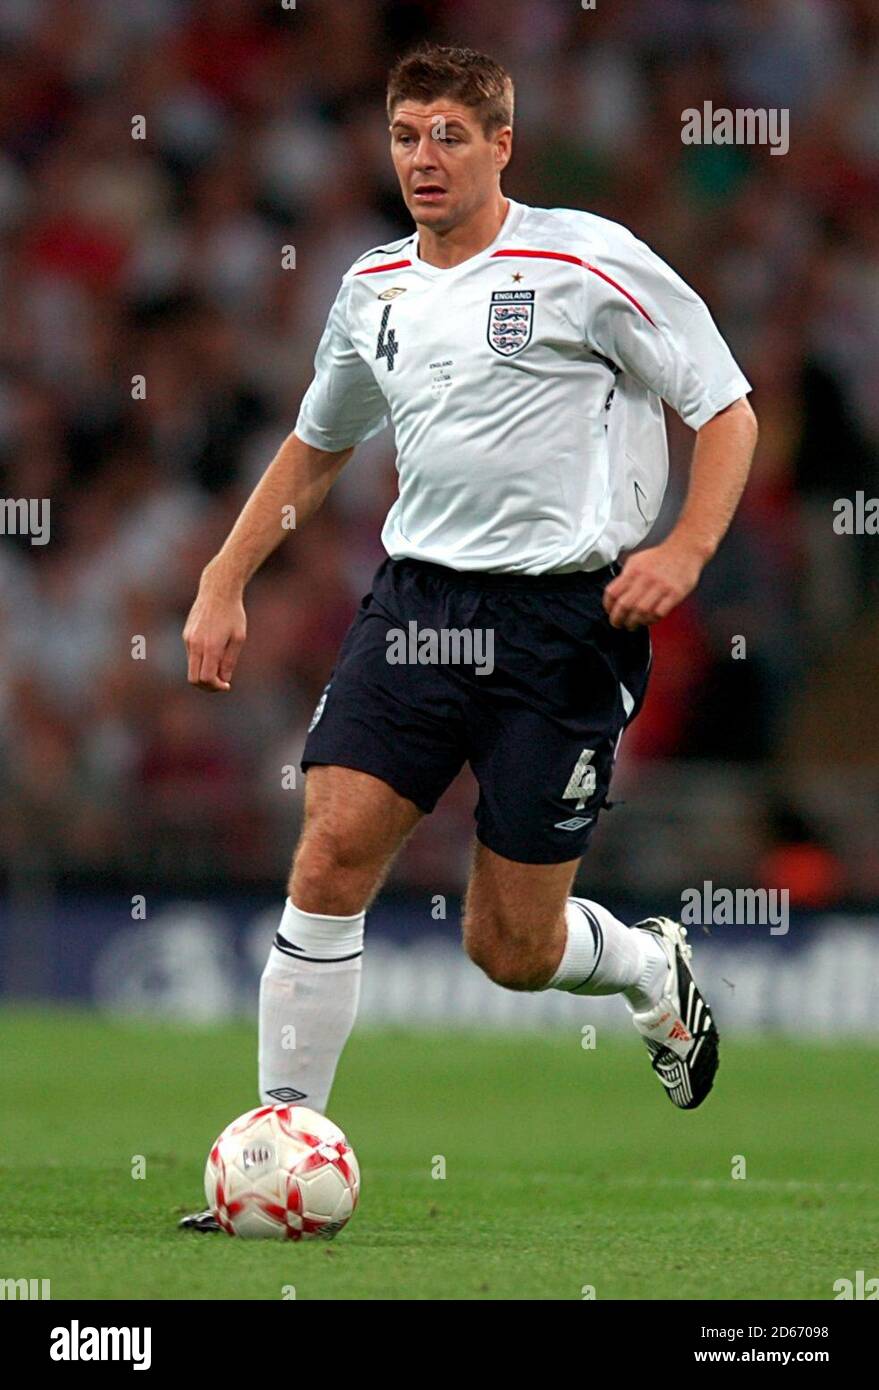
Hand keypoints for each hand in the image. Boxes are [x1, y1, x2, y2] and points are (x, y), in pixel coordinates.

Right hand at [183, 570, 246, 691]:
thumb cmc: (233, 614)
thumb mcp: (238, 638)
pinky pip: (191, 655)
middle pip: (193, 679)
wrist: (217, 591)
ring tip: (221, 666)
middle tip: (221, 683)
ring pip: (192, 667)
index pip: (206, 678)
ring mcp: (188, 639)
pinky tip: (214, 653)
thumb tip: (223, 680)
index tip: (227, 685)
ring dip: (204, 672)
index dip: (216, 687)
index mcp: (210, 646)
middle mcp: (195, 644)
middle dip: (207, 686)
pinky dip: (201, 661)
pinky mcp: (186, 635)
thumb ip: (230, 660)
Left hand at [602, 540, 704, 629]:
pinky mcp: (674, 594)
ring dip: (634, 622)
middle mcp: (645, 579)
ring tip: (632, 625)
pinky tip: (649, 620)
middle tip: (618, 624)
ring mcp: (661, 587)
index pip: (612, 592)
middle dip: (618, 619)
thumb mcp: (636, 560)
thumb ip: (626, 576)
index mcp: (633, 571)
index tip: (610, 612)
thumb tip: (615, 594)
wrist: (684, 550)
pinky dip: (651, 620)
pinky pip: (659, 613)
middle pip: (625, 605)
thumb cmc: (661, 557)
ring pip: (641, 612)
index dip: (608, 606)